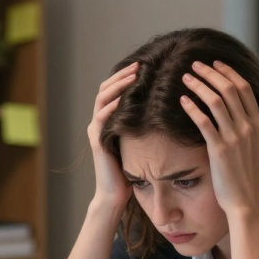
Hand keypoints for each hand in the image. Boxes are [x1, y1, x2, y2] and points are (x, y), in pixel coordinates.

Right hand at [88, 61, 137, 209]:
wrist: (115, 194)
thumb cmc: (130, 171)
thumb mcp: (138, 142)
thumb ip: (142, 125)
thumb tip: (163, 109)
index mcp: (107, 120)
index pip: (112, 90)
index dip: (125, 76)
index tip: (143, 65)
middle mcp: (98, 122)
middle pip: (105, 89)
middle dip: (122, 75)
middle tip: (139, 64)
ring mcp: (95, 130)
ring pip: (101, 99)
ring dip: (117, 86)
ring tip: (133, 76)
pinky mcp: (97, 141)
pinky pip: (101, 119)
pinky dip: (112, 107)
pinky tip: (124, 100)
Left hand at [179, 60, 258, 216]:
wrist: (247, 202)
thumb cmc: (256, 179)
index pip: (245, 89)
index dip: (229, 73)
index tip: (216, 64)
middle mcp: (248, 127)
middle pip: (229, 89)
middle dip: (211, 73)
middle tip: (195, 64)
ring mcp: (234, 137)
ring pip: (216, 101)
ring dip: (199, 85)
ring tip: (185, 77)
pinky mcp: (219, 149)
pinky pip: (203, 121)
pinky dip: (192, 108)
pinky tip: (182, 100)